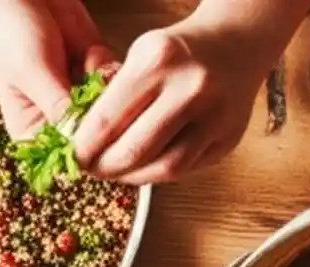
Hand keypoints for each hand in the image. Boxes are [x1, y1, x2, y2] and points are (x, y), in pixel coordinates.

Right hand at [0, 0, 115, 137]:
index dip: (91, 148)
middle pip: (98, 139)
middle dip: (101, 111)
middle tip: (89, 81)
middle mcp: (61, 122)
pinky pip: (121, 86)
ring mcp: (83, 100)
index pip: (70, 156)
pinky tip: (90, 51)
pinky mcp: (99, 79)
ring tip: (83, 59)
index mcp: (33, 131)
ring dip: (106, 86)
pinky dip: (110, 68)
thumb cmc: (12, 32)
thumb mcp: (32, 71)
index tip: (99, 125)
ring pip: (114, 112)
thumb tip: (83, 144)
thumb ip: (59, 108)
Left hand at [72, 0, 304, 184]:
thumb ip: (116, 96)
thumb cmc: (179, 52)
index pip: (107, 120)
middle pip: (135, 150)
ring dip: (134, 178)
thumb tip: (85, 141)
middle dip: (106, 168)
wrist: (236, 46)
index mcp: (158, 61)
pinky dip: (160, 173)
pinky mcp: (228, 139)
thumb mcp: (140, 56)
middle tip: (91, 170)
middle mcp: (190, 89)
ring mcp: (214, 117)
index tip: (73, 156)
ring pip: (165, 168)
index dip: (84, 147)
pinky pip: (188, 169)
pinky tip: (146, 168)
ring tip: (118, 173)